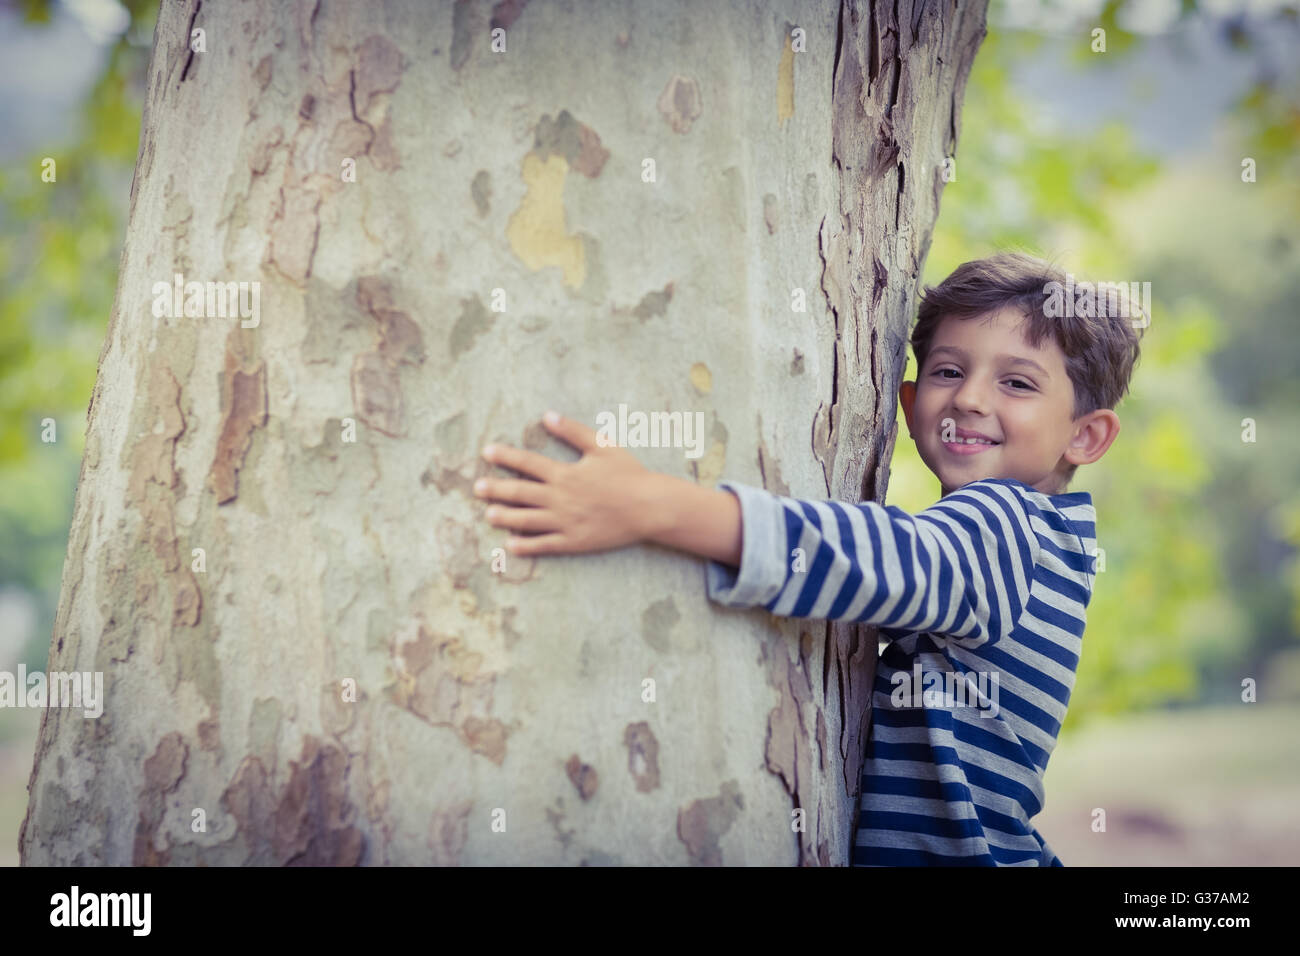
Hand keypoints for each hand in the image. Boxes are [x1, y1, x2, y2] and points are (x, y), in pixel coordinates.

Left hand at [474, 411, 659, 555]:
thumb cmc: (629, 474)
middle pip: (520, 493)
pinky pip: (544, 545)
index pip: (528, 463)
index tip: (487, 452)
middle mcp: (560, 499)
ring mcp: (565, 522)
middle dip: (496, 489)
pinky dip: (526, 546)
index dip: (506, 456)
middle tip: (477, 487)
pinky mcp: (574, 541)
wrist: (649, 507)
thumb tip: (548, 415)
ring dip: (505, 517)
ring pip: (527, 520)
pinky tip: (511, 545)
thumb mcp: (602, 445)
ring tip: (488, 514)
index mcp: (565, 474)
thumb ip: (573, 431)